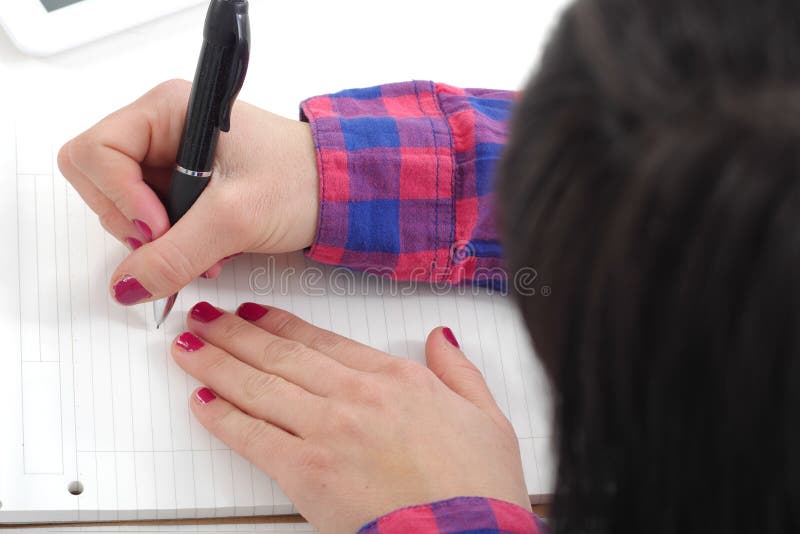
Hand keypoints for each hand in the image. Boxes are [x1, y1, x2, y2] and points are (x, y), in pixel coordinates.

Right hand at [58, 80, 318, 304]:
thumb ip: (175, 254)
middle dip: (133, 222)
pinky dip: (173, 245)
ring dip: (157, 241)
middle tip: (177, 240)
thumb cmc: (303, 180)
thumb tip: (126, 284)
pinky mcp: (184, 188)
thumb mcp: (235, 218)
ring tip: (206, 249)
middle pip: (99, 181)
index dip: (117, 196)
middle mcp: (161, 129)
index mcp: (167, 110)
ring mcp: (170, 160)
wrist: (340, 194)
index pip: (95, 152)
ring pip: (123, 208)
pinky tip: (208, 250)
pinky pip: (152, 222)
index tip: (158, 227)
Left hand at [171, 302, 530, 532]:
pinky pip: (254, 437)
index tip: (255, 313)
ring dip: (218, 362)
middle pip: (281, 355)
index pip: (322, 340)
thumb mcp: (486, 417)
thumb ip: (458, 370)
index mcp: (396, 378)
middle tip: (205, 315)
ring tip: (189, 345)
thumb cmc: (478, 489)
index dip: (281, 324)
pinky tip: (202, 402)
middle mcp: (355, 396)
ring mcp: (328, 431)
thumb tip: (440, 337)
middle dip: (235, 332)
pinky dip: (224, 417)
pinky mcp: (308, 473)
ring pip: (260, 386)